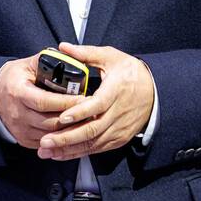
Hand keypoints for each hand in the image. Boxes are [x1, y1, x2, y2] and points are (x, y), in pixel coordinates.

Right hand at [0, 51, 86, 148]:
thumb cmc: (15, 78)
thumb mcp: (28, 64)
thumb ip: (48, 61)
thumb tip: (70, 57)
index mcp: (18, 92)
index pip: (45, 101)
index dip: (66, 101)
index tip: (84, 98)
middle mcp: (17, 114)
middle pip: (50, 121)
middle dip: (73, 117)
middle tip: (92, 111)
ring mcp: (20, 129)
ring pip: (51, 135)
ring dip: (70, 129)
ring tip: (86, 121)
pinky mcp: (25, 140)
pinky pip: (47, 142)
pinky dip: (62, 138)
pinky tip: (74, 130)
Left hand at [37, 42, 154, 160]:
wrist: (155, 92)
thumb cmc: (130, 72)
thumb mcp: (111, 57)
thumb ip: (86, 53)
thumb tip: (63, 47)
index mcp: (116, 90)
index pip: (98, 104)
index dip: (80, 112)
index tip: (62, 117)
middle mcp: (118, 113)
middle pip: (92, 129)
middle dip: (66, 138)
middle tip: (45, 141)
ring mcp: (119, 128)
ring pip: (92, 143)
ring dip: (68, 149)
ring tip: (46, 151)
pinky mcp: (118, 139)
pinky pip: (96, 149)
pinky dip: (78, 153)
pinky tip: (60, 154)